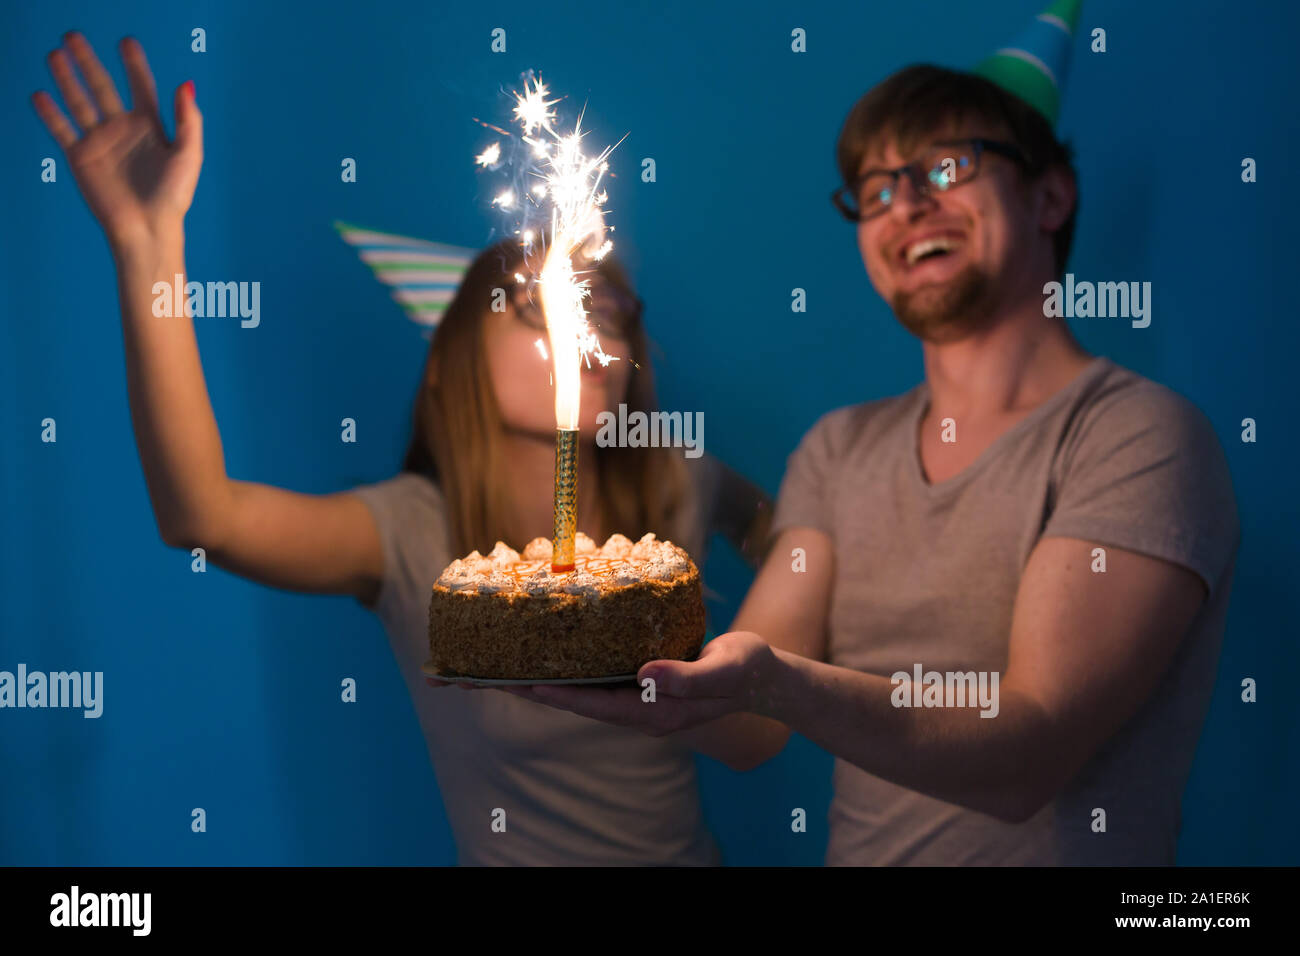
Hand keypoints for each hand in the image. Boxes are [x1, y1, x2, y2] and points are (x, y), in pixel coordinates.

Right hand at [31, 32, 201, 248]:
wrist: (147, 229)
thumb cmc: (173, 196)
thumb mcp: (189, 155)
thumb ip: (188, 120)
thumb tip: (186, 84)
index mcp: (151, 127)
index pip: (141, 87)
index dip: (134, 65)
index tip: (126, 42)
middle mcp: (123, 130)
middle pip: (102, 87)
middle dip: (88, 61)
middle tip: (73, 36)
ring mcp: (100, 142)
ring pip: (79, 102)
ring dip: (66, 78)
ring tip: (55, 54)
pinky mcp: (80, 158)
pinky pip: (62, 130)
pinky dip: (50, 113)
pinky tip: (40, 94)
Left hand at [498, 631, 777, 735]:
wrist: (766, 677)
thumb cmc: (747, 668)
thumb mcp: (723, 668)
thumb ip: (685, 677)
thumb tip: (644, 674)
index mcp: (655, 712)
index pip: (593, 704)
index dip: (555, 694)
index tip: (517, 685)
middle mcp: (640, 710)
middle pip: (576, 701)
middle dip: (532, 690)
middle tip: (484, 678)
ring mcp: (640, 699)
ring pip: (582, 691)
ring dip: (543, 681)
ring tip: (500, 668)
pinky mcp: (643, 683)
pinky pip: (597, 679)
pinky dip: (569, 669)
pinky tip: (550, 656)